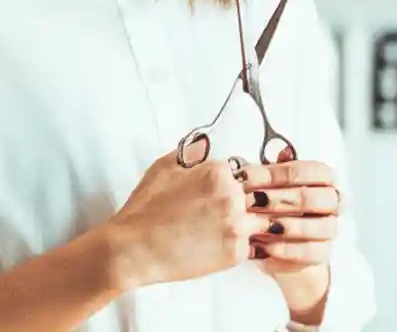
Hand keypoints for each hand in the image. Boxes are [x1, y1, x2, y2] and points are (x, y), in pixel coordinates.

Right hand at [105, 148, 266, 287]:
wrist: (135, 249)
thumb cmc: (144, 210)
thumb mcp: (164, 167)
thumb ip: (192, 153)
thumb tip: (206, 145)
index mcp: (218, 173)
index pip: (247, 171)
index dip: (240, 180)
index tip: (234, 188)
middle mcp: (233, 197)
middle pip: (259, 194)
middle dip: (250, 200)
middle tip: (231, 210)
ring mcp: (237, 225)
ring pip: (261, 220)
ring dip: (250, 222)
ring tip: (228, 228)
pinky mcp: (236, 252)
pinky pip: (252, 245)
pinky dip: (240, 244)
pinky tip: (221, 244)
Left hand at [238, 159, 340, 275]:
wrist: (273, 240)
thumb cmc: (271, 204)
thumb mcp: (266, 184)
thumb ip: (269, 170)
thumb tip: (273, 156)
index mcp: (324, 178)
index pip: (312, 171)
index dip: (280, 174)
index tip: (248, 177)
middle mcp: (333, 202)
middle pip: (314, 198)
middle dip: (280, 200)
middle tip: (252, 203)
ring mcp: (330, 229)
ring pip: (319, 227)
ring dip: (287, 227)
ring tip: (258, 228)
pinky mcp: (323, 253)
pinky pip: (311, 253)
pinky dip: (286, 250)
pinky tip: (264, 248)